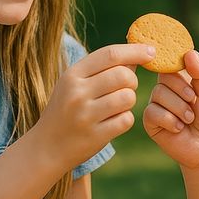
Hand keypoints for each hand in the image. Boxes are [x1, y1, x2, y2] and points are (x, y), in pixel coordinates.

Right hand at [33, 43, 152, 170]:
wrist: (46, 147)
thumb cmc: (66, 109)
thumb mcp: (74, 83)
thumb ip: (102, 68)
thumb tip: (138, 53)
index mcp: (72, 75)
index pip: (110, 54)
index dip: (134, 51)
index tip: (151, 51)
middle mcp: (77, 93)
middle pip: (123, 75)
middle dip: (132, 81)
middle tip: (126, 87)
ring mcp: (86, 115)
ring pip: (128, 98)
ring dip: (129, 101)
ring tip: (117, 105)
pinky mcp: (95, 136)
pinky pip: (126, 120)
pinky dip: (125, 119)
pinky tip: (113, 121)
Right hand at [142, 50, 198, 173]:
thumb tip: (189, 52)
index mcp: (182, 78)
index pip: (172, 61)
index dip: (173, 60)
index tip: (178, 61)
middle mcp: (167, 89)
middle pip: (164, 76)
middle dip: (182, 89)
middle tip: (193, 100)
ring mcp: (157, 104)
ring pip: (158, 93)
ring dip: (179, 108)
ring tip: (189, 119)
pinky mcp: (150, 121)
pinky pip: (153, 112)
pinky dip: (169, 120)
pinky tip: (179, 129)